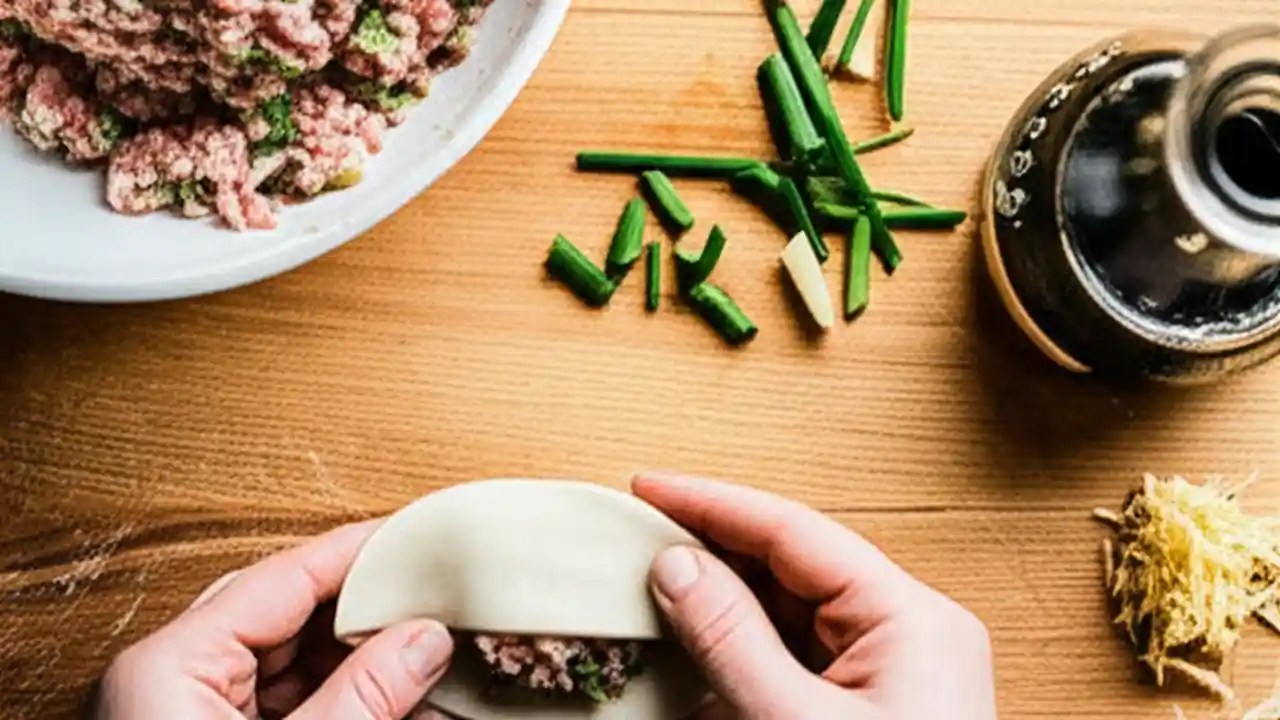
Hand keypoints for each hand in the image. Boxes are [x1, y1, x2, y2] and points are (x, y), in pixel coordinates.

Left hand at [95, 521, 453, 719]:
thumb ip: (363, 697)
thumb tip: (425, 640)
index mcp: (168, 665)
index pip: (284, 576)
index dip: (359, 552)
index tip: (417, 537)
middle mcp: (171, 677)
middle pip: (291, 612)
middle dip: (368, 610)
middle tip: (430, 598)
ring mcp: (190, 707)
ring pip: (295, 657)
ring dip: (362, 660)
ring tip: (425, 654)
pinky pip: (286, 697)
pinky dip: (342, 695)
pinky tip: (393, 697)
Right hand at [635, 473, 996, 719]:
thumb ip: (731, 642)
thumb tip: (676, 567)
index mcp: (911, 619)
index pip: (795, 532)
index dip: (715, 503)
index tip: (648, 487)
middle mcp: (907, 632)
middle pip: (792, 565)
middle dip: (713, 547)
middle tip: (637, 533)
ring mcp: (890, 671)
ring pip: (789, 610)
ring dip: (721, 599)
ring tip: (652, 582)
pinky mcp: (868, 706)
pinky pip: (794, 656)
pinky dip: (740, 648)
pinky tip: (693, 642)